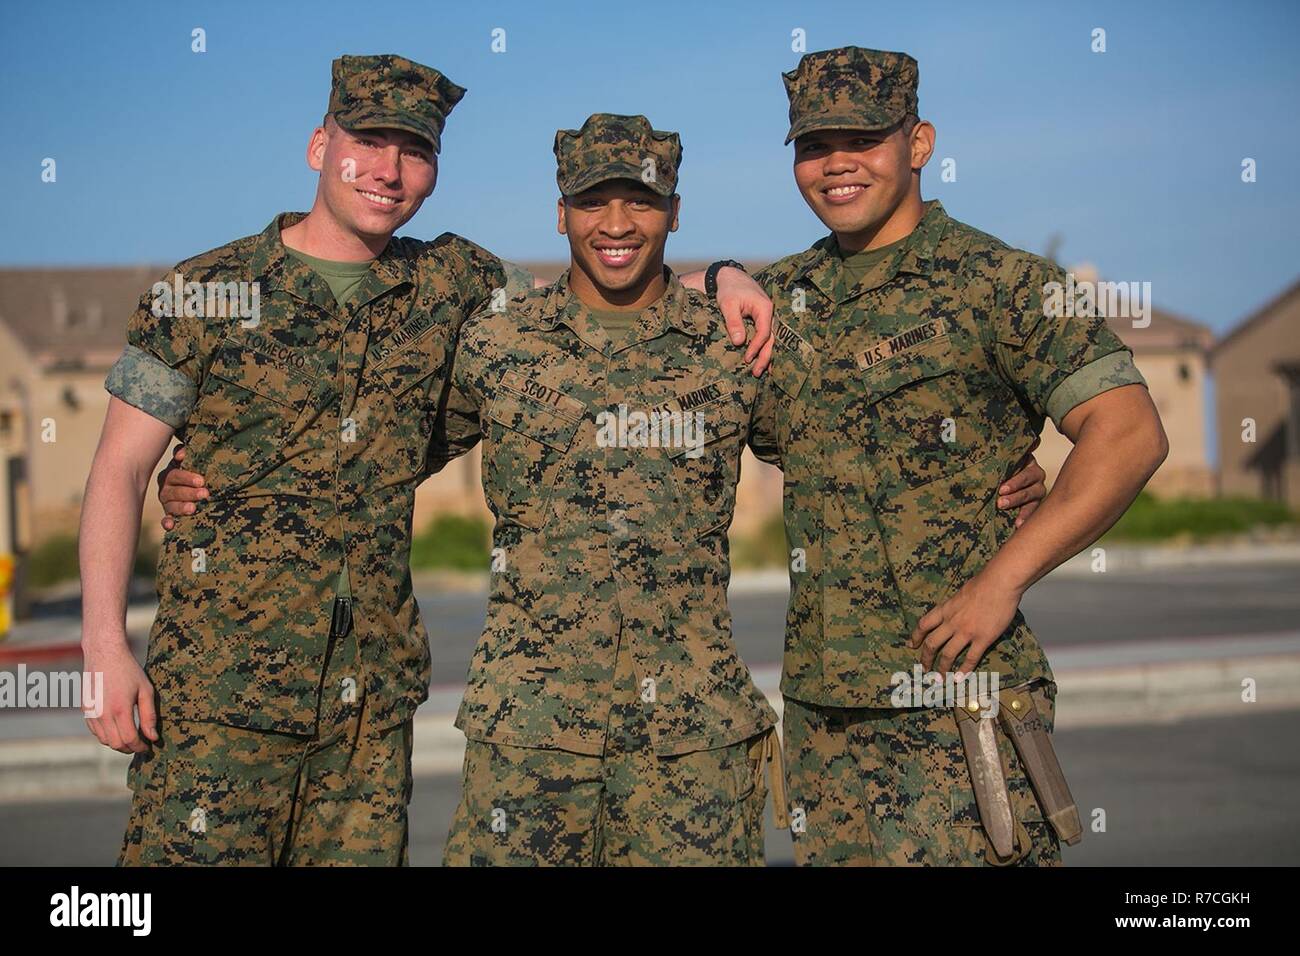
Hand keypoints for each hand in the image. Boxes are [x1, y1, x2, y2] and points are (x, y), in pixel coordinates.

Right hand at [82, 636, 156, 753]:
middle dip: (129, 748)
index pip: (129, 740)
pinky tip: (117, 729)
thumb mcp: (145, 690)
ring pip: (103, 740)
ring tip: (131, 737)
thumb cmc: (128, 670)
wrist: (104, 653)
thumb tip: (153, 737)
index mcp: (119, 709)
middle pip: (115, 744)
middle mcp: (102, 714)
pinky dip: (106, 735)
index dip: (140, 747)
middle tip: (141, 744)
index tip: (148, 747)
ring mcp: (90, 713)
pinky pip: (95, 731)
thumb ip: (149, 716)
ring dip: (117, 743)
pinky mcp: (84, 709)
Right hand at [158, 444, 206, 530]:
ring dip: (181, 507)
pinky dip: (167, 522)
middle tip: (205, 493)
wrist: (201, 490)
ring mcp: (167, 503)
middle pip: (175, 490)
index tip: (201, 481)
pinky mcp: (169, 516)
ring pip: (171, 505)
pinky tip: (170, 525)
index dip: (186, 477)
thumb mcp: (195, 462)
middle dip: (189, 492)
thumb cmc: (198, 472)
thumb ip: (189, 454)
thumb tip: (180, 454)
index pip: (176, 474)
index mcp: (172, 473)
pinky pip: (166, 520)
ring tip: (193, 508)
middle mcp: (167, 488)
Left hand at [714, 267, 773, 376]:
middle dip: (764, 357)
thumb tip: (739, 342)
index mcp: (764, 308)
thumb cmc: (729, 289)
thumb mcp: (728, 304)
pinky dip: (764, 348)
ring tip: (760, 372)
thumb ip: (734, 322)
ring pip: (770, 339)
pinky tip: (763, 360)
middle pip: (771, 339)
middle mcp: (770, 313)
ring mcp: (767, 316)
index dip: (756, 347)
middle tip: (756, 372)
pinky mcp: (762, 319)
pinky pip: (766, 335)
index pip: (764, 332)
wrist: (730, 277)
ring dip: (765, 355)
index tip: (747, 359)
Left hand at [909, 569, 1022, 674]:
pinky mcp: (983, 639)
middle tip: (924, 669)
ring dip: (942, 668)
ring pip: (948, 654)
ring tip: (940, 679)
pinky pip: (971, 657)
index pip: (924, 625)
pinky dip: (964, 669)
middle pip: (932, 643)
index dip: (916, 637)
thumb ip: (955, 605)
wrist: (1000, 583)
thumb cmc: (983, 583)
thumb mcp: (960, 593)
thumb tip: (953, 610)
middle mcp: (952, 622)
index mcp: (945, 609)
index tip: (911, 645)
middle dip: (926, 658)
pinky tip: (960, 678)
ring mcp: (966, 632)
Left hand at [997, 443, 1045, 528]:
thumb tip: (1035, 441)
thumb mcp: (1003, 455)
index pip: (1026, 473)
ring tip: (1013, 518)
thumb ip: (1011, 450)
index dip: (1015, 482)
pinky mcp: (1034, 504)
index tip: (1002, 490)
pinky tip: (1019, 526)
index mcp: (1029, 463)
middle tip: (1000, 501)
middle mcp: (1036, 476)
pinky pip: (1033, 511)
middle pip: (1030, 487)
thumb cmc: (1001, 463)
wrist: (999, 473)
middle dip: (1015, 495)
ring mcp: (1037, 491)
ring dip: (1021, 508)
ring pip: (1033, 500)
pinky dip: (1026, 518)